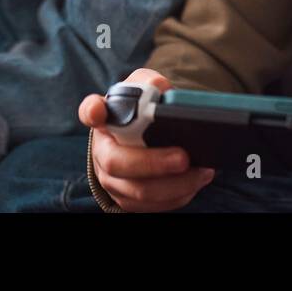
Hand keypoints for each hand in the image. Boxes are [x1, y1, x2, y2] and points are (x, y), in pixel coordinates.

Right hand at [79, 68, 214, 211]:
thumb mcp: (147, 89)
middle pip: (116, 162)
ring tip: (201, 171)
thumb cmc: (143, 109)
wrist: (143, 136)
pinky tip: (196, 182)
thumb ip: (151, 84)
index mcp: (104, 118)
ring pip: (138, 191)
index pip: (90, 111)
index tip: (98, 111)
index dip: (92, 112)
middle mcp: (101, 150)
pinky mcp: (128, 200)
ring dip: (174, 185)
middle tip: (183, 157)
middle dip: (152, 163)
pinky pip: (151, 206)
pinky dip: (178, 196)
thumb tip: (161, 88)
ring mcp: (112, 179)